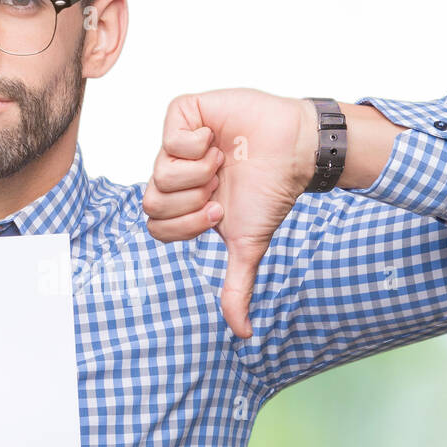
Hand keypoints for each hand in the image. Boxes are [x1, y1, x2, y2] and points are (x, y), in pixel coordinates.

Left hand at [143, 88, 313, 337]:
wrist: (294, 150)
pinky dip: (197, 143)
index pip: (155, 227)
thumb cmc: (270, 192)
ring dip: (198, 172)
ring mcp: (176, 143)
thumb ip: (238, 286)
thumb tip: (243, 334)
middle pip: (151, 201)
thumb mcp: (248, 244)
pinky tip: (217, 139)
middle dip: (192, 200)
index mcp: (181, 203)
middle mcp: (173, 173)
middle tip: (219, 188)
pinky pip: (170, 136)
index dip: (186, 224)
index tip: (218, 211)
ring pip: (159, 171)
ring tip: (222, 161)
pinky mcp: (184, 113)